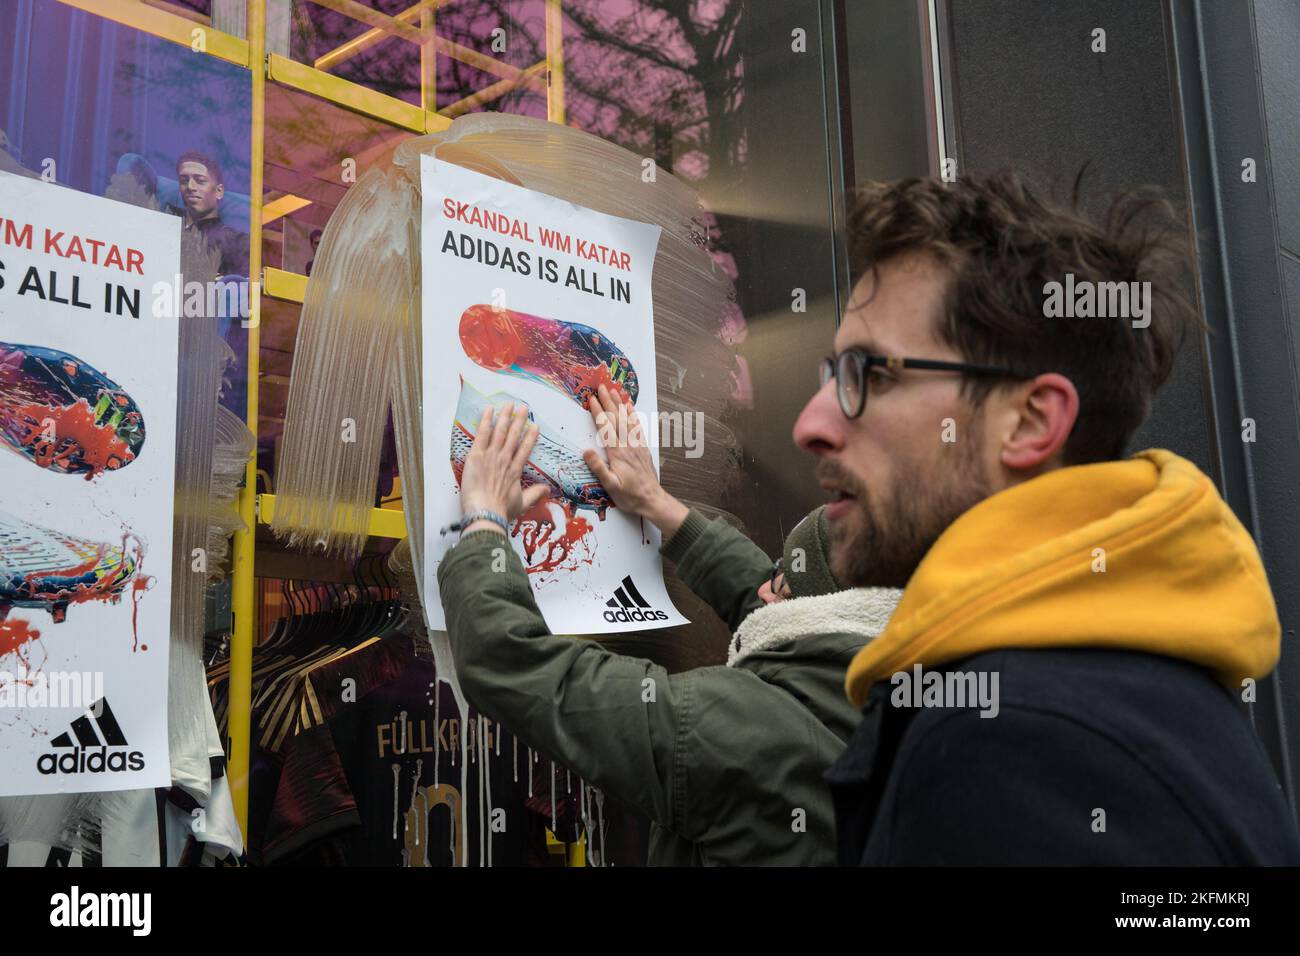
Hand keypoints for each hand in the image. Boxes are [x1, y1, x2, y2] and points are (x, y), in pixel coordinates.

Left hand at [460, 402, 549, 532]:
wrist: (485, 512)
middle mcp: (505, 459)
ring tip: (509, 405)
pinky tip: (489, 410)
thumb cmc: (502, 511)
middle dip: (519, 420)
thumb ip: (535, 494)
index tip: (535, 426)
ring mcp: (491, 455)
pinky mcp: (477, 455)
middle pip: (514, 436)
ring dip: (505, 417)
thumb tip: (548, 490)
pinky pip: (482, 434)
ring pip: (500, 431)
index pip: (525, 449)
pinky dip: (486, 421)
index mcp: (515, 470)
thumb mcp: (522, 503)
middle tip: (523, 408)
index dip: (530, 437)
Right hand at [583, 384, 687, 537]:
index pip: (605, 427)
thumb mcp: (610, 486)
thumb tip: (586, 451)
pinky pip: (637, 427)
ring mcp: (636, 445)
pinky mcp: (643, 448)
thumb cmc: (629, 496)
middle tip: (601, 386)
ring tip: (614, 390)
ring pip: (627, 419)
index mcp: (617, 453)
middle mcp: (627, 445)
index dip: (597, 411)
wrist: (652, 500)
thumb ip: (598, 468)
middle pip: (616, 418)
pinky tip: (630, 407)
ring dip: (619, 403)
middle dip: (607, 401)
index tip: (590, 398)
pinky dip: (633, 415)